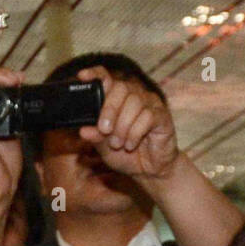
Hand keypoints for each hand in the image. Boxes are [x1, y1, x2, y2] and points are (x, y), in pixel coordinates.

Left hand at [75, 66, 178, 187]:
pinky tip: (131, 144)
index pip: (106, 78)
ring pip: (134, 102)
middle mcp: (134, 96)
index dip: (95, 74)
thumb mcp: (105, 148)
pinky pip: (147, 116)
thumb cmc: (126, 155)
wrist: (149, 170)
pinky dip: (135, 133)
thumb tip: (83, 130)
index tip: (82, 76)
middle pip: (121, 87)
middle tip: (105, 130)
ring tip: (119, 144)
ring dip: (123, 126)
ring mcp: (150, 104)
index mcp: (117, 100)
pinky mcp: (162, 115)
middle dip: (109, 110)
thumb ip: (95, 137)